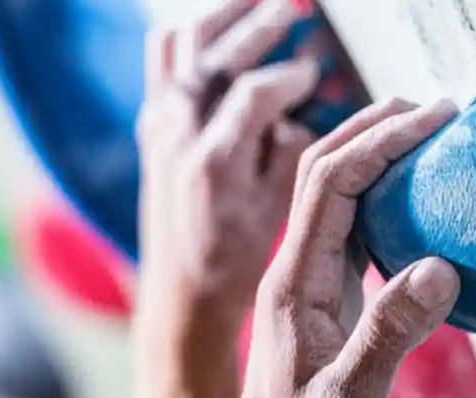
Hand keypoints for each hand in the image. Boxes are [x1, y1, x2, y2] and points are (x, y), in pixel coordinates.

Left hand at [137, 0, 318, 335]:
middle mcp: (178, 136)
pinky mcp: (154, 121)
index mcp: (214, 164)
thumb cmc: (236, 259)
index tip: (322, 69)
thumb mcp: (278, 213)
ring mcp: (160, 124)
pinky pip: (166, 57)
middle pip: (219, 56)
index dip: (293, 74)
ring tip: (264, 1)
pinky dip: (196, 35)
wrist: (181, 290)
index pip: (255, 92)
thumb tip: (312, 101)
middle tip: (302, 8)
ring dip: (226, 15)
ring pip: (186, 44)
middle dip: (264, 24)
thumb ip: (293, 151)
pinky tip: (227, 31)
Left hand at [224, 97, 461, 397]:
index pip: (330, 183)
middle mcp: (295, 276)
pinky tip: (418, 211)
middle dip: (375, 129)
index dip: (381, 139)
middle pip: (325, 175)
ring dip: (378, 162)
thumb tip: (440, 266)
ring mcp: (310, 292)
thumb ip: (391, 334)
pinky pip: (355, 240)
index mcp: (293, 284)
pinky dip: (386, 208)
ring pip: (339, 203)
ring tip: (430, 141)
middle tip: (437, 109)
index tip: (434, 116)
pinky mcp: (328, 313)